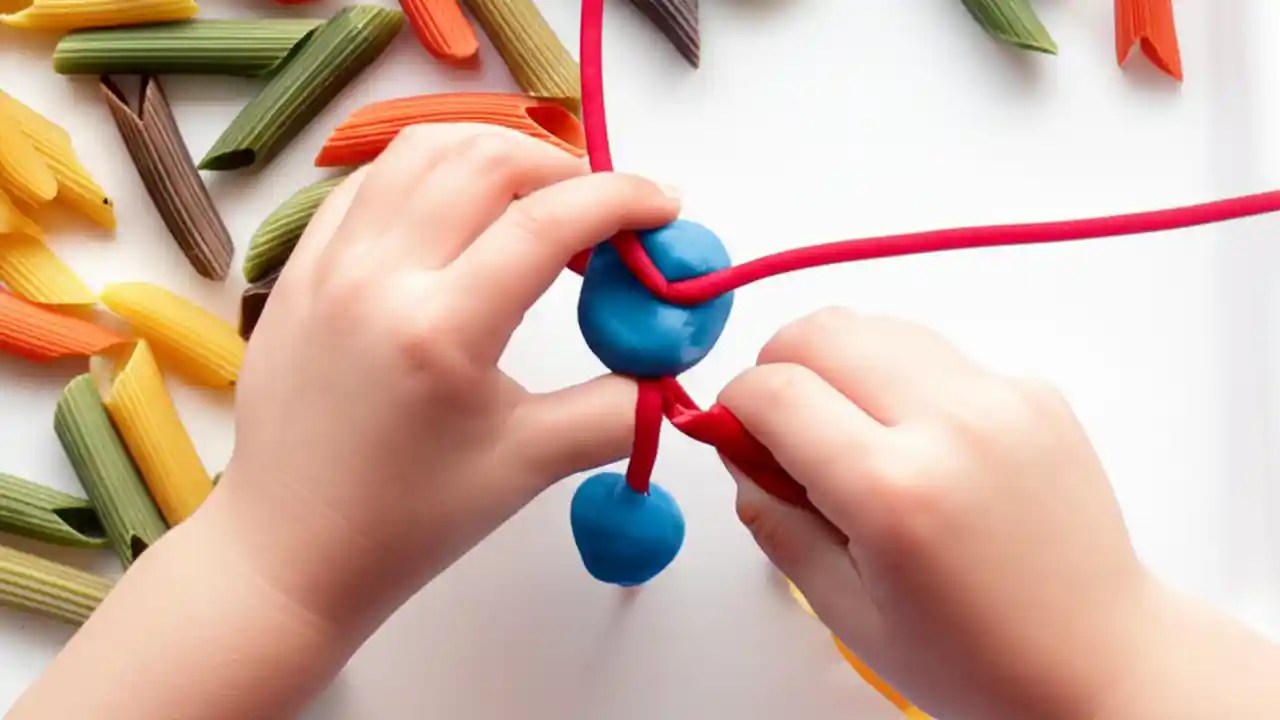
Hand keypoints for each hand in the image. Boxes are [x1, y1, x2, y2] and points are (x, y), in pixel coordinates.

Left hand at [214, 124, 677, 632]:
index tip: (663, 208)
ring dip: (493, 155)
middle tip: (599, 213)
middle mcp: (377, 277)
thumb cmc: (408, 520)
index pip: (547, 221)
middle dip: (561, 167)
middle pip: (484, 159)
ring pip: (419, 150)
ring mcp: (327, 264)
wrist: (288, 550)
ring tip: (534, 200)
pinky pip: (369, 181)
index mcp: (440, 330)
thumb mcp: (527, 467)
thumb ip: (614, 411)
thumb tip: (666, 372)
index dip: (621, 199)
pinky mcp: (299, 268)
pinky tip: (458, 216)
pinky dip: (429, 174)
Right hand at [718, 309, 1154, 719]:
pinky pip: (935, 353)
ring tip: (854, 436)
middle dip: (780, 366)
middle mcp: (952, 425)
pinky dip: (904, 381)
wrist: (1099, 661)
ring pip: (877, 326)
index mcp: (894, 491)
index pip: (774, 390)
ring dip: (841, 365)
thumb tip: (733, 445)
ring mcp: (1002, 398)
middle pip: (821, 330)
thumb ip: (773, 517)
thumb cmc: (977, 658)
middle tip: (785, 428)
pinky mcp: (1034, 389)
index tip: (732, 430)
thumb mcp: (844, 610)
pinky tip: (919, 445)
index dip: (733, 404)